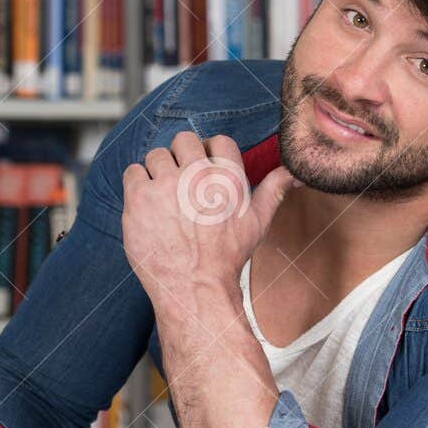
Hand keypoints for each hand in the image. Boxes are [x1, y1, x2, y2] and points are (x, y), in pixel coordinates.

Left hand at [121, 131, 295, 308]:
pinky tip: (146, 203)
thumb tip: (294, 172)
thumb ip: (273, 191)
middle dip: (181, 157)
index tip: (203, 171)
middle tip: (180, 183)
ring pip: (156, 154)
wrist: (194, 288)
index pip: (218, 141)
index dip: (208, 154)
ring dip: (157, 170)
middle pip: (184, 140)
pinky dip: (137, 182)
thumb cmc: (226, 258)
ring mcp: (165, 185)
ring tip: (162, 196)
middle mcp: (197, 176)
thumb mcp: (257, 223)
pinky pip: (132, 171)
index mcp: (227, 178)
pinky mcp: (139, 198)